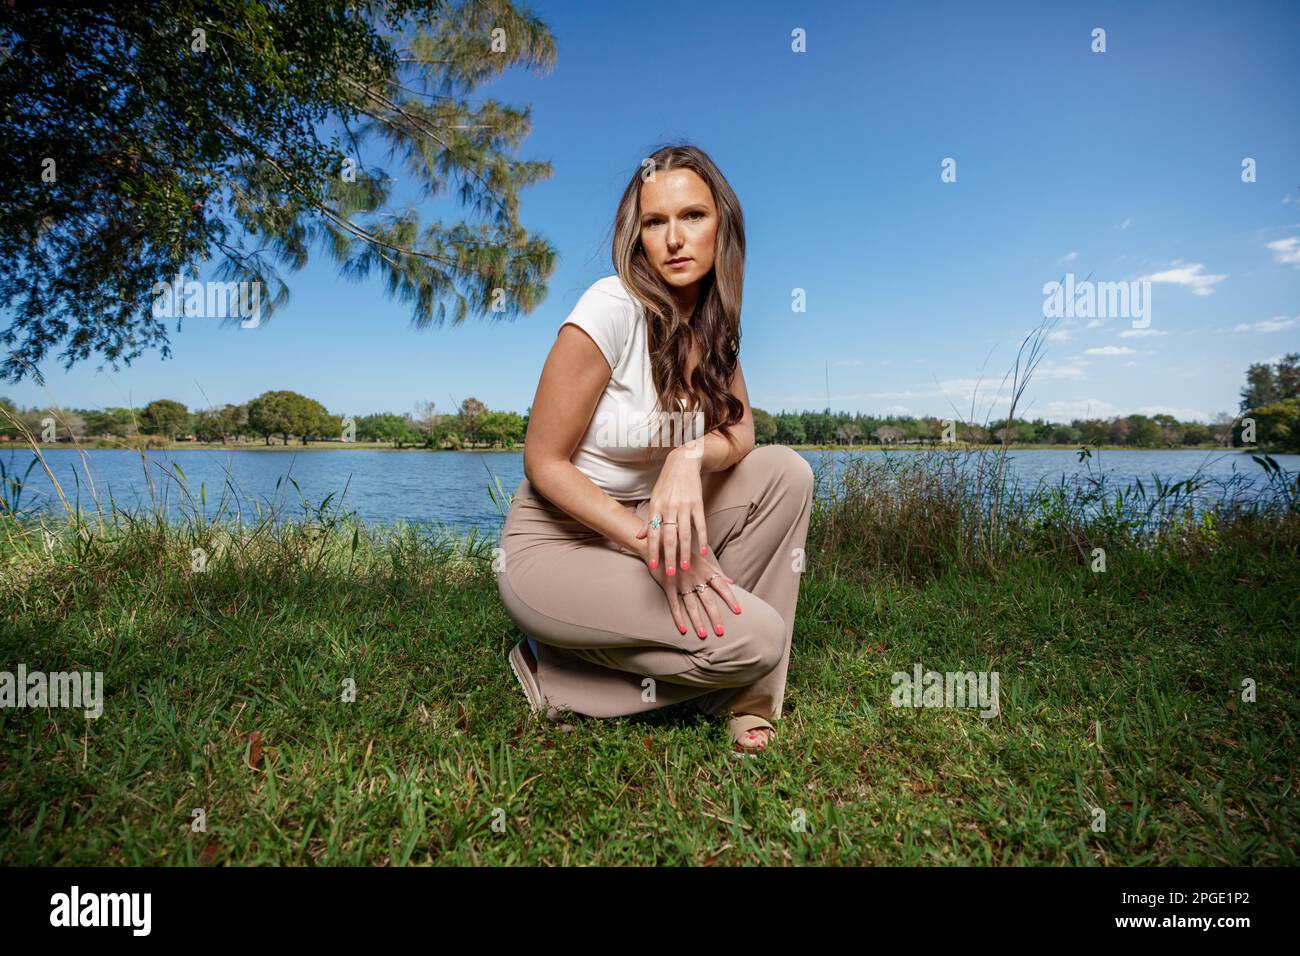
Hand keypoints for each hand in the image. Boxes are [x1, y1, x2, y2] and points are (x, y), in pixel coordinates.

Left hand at [636, 444, 709, 576]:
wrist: (682, 462)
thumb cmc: (666, 484)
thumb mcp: (654, 499)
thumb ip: (648, 521)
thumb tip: (638, 538)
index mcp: (656, 508)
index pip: (653, 534)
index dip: (653, 551)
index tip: (653, 566)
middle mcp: (669, 508)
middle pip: (669, 537)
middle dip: (669, 557)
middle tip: (670, 574)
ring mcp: (684, 506)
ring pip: (685, 533)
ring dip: (686, 552)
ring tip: (686, 567)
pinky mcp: (698, 503)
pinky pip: (701, 524)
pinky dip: (703, 539)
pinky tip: (705, 551)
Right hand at [646, 550, 742, 638]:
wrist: (661, 543)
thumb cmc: (684, 552)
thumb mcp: (702, 559)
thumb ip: (716, 572)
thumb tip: (732, 581)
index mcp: (705, 571)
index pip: (722, 587)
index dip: (730, 598)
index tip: (738, 611)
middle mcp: (696, 578)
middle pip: (708, 601)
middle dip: (715, 617)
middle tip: (721, 632)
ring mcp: (681, 583)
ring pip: (691, 606)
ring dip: (697, 621)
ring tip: (703, 635)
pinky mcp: (668, 586)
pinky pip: (674, 605)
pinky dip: (678, 618)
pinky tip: (683, 630)